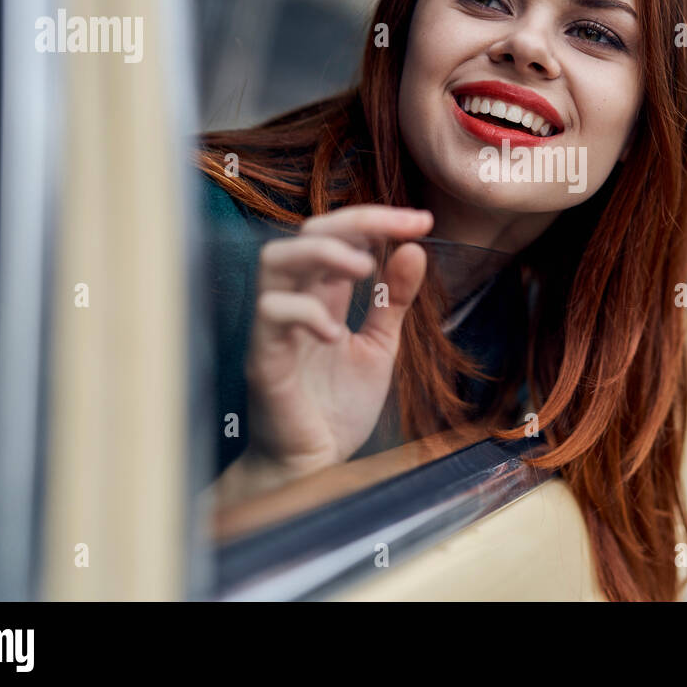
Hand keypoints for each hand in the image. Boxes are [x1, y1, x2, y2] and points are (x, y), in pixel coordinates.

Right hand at [241, 204, 431, 475]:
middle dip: (356, 220)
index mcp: (323, 296)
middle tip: (402, 229)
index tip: (423, 220)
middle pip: (307, 232)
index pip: (341, 235)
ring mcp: (276, 328)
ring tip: (364, 269)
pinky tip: (335, 334)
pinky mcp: (264, 359)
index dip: (378, 219)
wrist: (312, 466)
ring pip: (275, 259)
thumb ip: (392, 301)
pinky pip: (270, 314)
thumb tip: (415, 249)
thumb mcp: (379, 346)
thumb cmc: (336, 407)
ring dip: (324, 252)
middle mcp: (296, 302)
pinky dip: (305, 312)